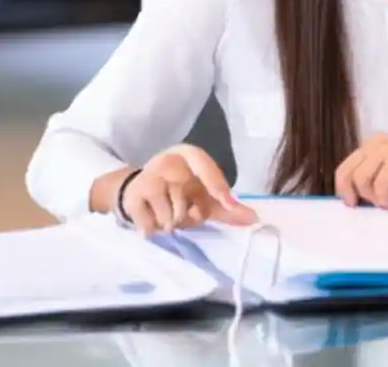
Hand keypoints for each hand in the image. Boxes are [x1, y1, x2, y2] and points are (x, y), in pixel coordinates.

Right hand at [122, 144, 257, 234]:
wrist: (138, 189)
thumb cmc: (177, 190)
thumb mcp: (202, 195)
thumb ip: (227, 207)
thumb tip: (255, 219)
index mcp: (187, 156)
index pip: (203, 164)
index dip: (216, 184)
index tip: (228, 202)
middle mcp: (166, 162)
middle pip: (185, 206)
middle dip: (185, 219)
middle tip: (179, 211)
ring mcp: (147, 178)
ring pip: (169, 220)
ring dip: (168, 226)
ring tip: (162, 213)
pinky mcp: (132, 196)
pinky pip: (150, 226)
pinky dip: (151, 230)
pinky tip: (148, 218)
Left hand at [334, 134, 387, 209]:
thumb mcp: (381, 186)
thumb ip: (363, 185)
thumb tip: (344, 199)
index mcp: (369, 146)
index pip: (343, 169)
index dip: (343, 190)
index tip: (355, 205)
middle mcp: (377, 142)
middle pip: (348, 174)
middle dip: (361, 196)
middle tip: (380, 205)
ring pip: (361, 179)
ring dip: (376, 198)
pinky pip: (380, 183)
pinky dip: (386, 198)